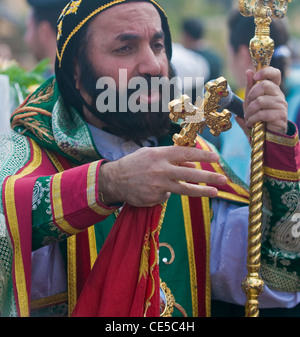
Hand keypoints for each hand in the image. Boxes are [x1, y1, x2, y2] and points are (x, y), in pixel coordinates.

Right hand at [98, 146, 226, 206]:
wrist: (114, 180)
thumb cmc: (135, 163)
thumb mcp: (151, 154)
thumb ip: (171, 158)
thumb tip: (191, 165)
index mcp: (160, 155)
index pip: (186, 154)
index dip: (203, 156)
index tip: (216, 158)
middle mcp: (161, 170)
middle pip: (190, 174)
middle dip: (209, 176)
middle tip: (223, 179)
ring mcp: (158, 186)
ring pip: (185, 189)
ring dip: (202, 191)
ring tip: (215, 192)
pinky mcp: (155, 198)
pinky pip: (167, 196)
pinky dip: (166, 192)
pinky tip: (154, 189)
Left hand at [242, 66, 287, 134]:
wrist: (266, 136)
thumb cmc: (258, 117)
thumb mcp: (250, 102)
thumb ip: (250, 87)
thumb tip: (249, 71)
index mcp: (272, 89)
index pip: (275, 74)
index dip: (265, 72)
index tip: (255, 77)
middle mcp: (279, 95)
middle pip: (265, 85)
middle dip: (251, 96)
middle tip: (247, 106)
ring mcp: (281, 105)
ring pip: (260, 101)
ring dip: (249, 111)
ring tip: (248, 118)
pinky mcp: (281, 116)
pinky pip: (262, 113)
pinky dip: (252, 119)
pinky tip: (250, 123)